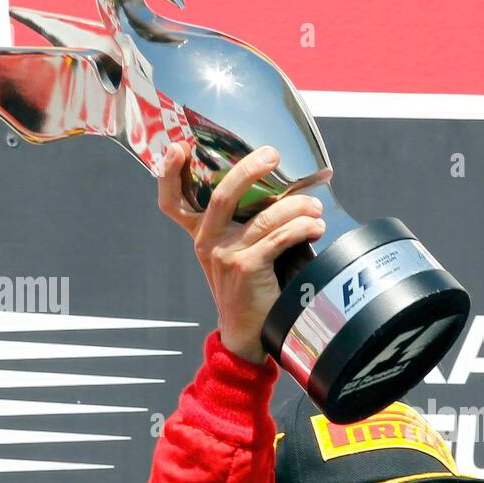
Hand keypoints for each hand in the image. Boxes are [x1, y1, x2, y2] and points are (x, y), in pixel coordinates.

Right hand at [156, 141, 325, 363]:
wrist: (246, 334)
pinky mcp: (246, 267)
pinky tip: (315, 227)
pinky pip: (278, 238)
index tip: (177, 148)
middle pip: (221, 195)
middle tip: (273, 155)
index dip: (168, 173)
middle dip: (249, 169)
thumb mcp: (234, 256)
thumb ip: (242, 227)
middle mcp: (207, 242)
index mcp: (200, 235)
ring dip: (296, 206)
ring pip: (263, 217)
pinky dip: (301, 228)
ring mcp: (224, 254)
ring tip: (314, 206)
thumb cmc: (248, 290)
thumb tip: (280, 191)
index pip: (172, 202)